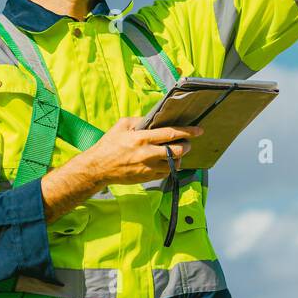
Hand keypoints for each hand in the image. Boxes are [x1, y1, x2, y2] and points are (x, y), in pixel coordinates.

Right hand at [76, 116, 204, 189]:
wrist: (98, 168)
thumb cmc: (109, 144)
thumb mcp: (122, 125)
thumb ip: (140, 121)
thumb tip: (154, 119)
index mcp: (142, 138)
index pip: (171, 134)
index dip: (188, 132)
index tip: (199, 131)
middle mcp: (148, 154)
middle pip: (178, 151)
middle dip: (187, 146)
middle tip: (186, 143)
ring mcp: (148, 168)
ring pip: (175, 164)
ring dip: (179, 158)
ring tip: (175, 152)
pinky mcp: (147, 178)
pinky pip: (166, 173)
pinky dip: (169, 167)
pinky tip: (166, 161)